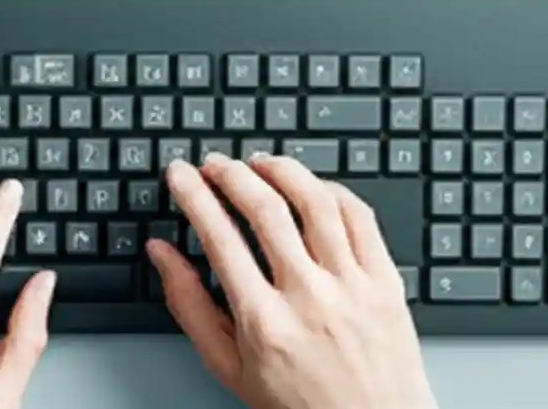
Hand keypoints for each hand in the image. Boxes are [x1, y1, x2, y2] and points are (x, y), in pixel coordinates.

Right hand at [148, 153, 436, 408]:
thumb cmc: (301, 404)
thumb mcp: (229, 367)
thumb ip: (189, 306)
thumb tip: (161, 254)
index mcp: (265, 323)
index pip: (219, 237)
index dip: (194, 195)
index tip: (182, 175)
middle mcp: (309, 299)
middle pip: (265, 210)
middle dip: (231, 174)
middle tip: (214, 163)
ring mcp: (352, 286)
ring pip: (315, 202)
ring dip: (281, 171)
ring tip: (259, 163)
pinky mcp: (386, 280)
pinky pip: (360, 216)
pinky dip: (331, 190)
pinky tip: (311, 187)